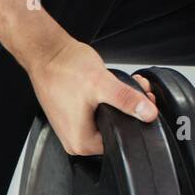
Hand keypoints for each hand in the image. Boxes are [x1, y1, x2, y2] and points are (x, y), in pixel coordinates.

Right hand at [27, 38, 157, 154]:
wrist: (46, 53)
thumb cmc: (64, 68)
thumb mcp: (102, 84)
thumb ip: (127, 100)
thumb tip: (148, 113)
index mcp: (81, 142)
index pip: (120, 140)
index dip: (135, 119)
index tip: (142, 101)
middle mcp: (73, 140)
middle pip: (113, 130)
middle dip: (127, 110)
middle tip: (134, 89)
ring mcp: (69, 128)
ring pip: (105, 121)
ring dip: (116, 103)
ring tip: (116, 85)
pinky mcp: (69, 117)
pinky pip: (93, 115)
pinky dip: (103, 101)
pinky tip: (104, 87)